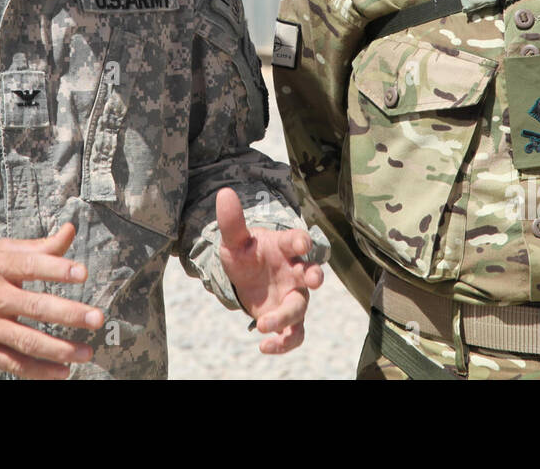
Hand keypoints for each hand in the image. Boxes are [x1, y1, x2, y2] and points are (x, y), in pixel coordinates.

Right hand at [0, 223, 104, 378]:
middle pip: (34, 307)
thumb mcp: (0, 251)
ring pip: (25, 341)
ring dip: (59, 349)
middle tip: (96, 319)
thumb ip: (39, 246)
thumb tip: (70, 230)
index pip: (31, 266)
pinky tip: (62, 372)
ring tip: (86, 353)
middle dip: (68, 314)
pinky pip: (12, 363)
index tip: (82, 274)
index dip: (57, 269)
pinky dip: (38, 371)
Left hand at [216, 188, 323, 353]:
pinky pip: (295, 334)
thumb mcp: (234, 240)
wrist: (246, 276)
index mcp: (285, 247)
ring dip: (287, 317)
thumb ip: (232, 221)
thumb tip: (224, 193)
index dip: (302, 241)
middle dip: (315, 276)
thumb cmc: (246, 253)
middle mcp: (295, 271)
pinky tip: (263, 346)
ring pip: (300, 308)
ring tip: (263, 325)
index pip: (298, 240)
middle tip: (313, 279)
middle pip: (311, 274)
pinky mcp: (288, 318)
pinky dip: (283, 343)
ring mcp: (294, 295)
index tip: (302, 244)